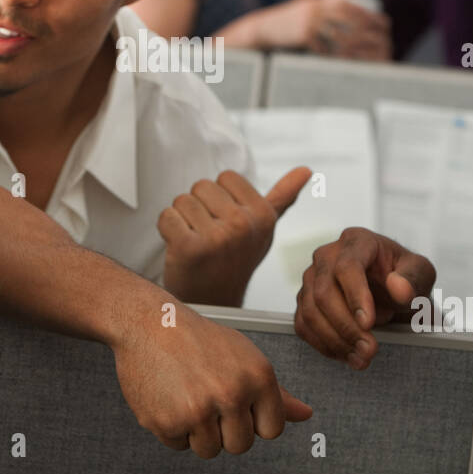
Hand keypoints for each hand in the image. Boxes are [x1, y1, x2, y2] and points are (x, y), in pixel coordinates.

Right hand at [112, 302, 312, 457]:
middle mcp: (232, 394)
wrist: (149, 323)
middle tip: (207, 397)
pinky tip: (168, 397)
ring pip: (209, 450)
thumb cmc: (198, 339)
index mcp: (258, 377)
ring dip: (197, 431)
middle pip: (240, 445)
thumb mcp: (244, 357)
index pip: (271, 430)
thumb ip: (275, 392)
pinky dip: (171, 427)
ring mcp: (199, 410)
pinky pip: (178, 445)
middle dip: (224, 429)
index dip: (252, 419)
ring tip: (186, 395)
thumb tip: (306, 415)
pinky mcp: (168, 422)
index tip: (236, 402)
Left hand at [159, 167, 310, 305]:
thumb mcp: (264, 229)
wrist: (214, 303)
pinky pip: (166, 216)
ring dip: (183, 220)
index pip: (227, 177)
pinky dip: (167, 230)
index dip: (221, 198)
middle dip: (200, 208)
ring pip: (182, 200)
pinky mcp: (190, 248)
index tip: (227, 223)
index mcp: (263, 214)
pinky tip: (181, 250)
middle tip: (210, 237)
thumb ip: (283, 196)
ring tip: (197, 244)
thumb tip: (306, 170)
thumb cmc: (234, 261)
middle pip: (202, 186)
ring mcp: (218, 238)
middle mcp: (244, 225)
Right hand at [263, 0, 391, 59]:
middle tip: (382, 39)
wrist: (267, 27)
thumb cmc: (293, 21)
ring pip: (338, 34)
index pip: (351, 5)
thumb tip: (357, 17)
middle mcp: (317, 7)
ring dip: (354, 45)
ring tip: (366, 54)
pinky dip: (335, 56)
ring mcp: (309, 21)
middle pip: (348, 16)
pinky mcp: (302, 35)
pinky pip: (323, 47)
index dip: (370, 14)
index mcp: (321, 0)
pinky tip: (346, 63)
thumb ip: (330, 10)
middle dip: (367, 28)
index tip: (385, 23)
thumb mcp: (311, 9)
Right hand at [294, 227, 434, 368]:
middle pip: (324, 292)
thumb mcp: (421, 274)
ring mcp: (312, 278)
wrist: (391, 292)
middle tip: (369, 349)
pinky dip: (323, 345)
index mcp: (356, 241)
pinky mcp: (305, 300)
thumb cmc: (405, 278)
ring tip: (361, 358)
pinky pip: (303, 325)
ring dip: (335, 340)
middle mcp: (327, 256)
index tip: (368, 323)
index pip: (347, 266)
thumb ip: (414, 279)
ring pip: (310, 311)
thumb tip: (398, 288)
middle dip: (346, 326)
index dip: (355, 296)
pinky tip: (346, 355)